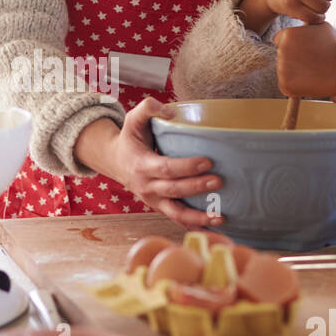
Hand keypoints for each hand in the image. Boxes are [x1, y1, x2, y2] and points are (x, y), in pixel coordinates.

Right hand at [80, 98, 224, 230]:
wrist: (115, 162)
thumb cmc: (130, 138)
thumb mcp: (133, 119)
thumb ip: (149, 108)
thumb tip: (172, 112)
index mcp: (141, 165)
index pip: (165, 168)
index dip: (186, 167)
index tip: (207, 161)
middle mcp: (146, 186)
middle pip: (174, 190)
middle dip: (196, 187)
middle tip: (219, 181)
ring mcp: (153, 200)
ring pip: (176, 213)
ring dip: (198, 217)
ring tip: (220, 216)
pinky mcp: (160, 207)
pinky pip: (177, 219)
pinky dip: (195, 226)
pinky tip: (214, 227)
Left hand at [273, 22, 335, 98]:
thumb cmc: (333, 47)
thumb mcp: (321, 27)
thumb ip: (306, 24)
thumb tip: (301, 21)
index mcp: (287, 34)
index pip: (279, 40)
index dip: (292, 45)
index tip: (304, 50)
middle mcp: (280, 50)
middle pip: (281, 56)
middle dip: (293, 59)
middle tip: (311, 62)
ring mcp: (281, 69)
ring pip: (284, 71)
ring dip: (295, 72)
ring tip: (312, 71)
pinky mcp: (285, 84)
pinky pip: (286, 85)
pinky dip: (296, 85)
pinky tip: (310, 81)